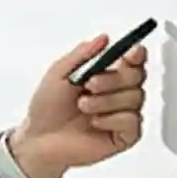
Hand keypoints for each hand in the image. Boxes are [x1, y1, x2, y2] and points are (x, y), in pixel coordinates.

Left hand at [8, 34, 147, 177]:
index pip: (131, 61)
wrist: (40, 138)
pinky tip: (95, 122)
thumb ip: (82, 55)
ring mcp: (122, 114)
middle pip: (137, 77)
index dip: (136, 55)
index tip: (133, 52)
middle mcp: (117, 93)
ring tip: (83, 105)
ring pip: (134, 98)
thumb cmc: (47, 108)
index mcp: (105, 76)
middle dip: (113, 78)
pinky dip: (111, 119)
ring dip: (106, 100)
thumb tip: (103, 38)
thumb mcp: (59, 74)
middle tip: (90, 84)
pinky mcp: (124, 135)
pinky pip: (132, 122)